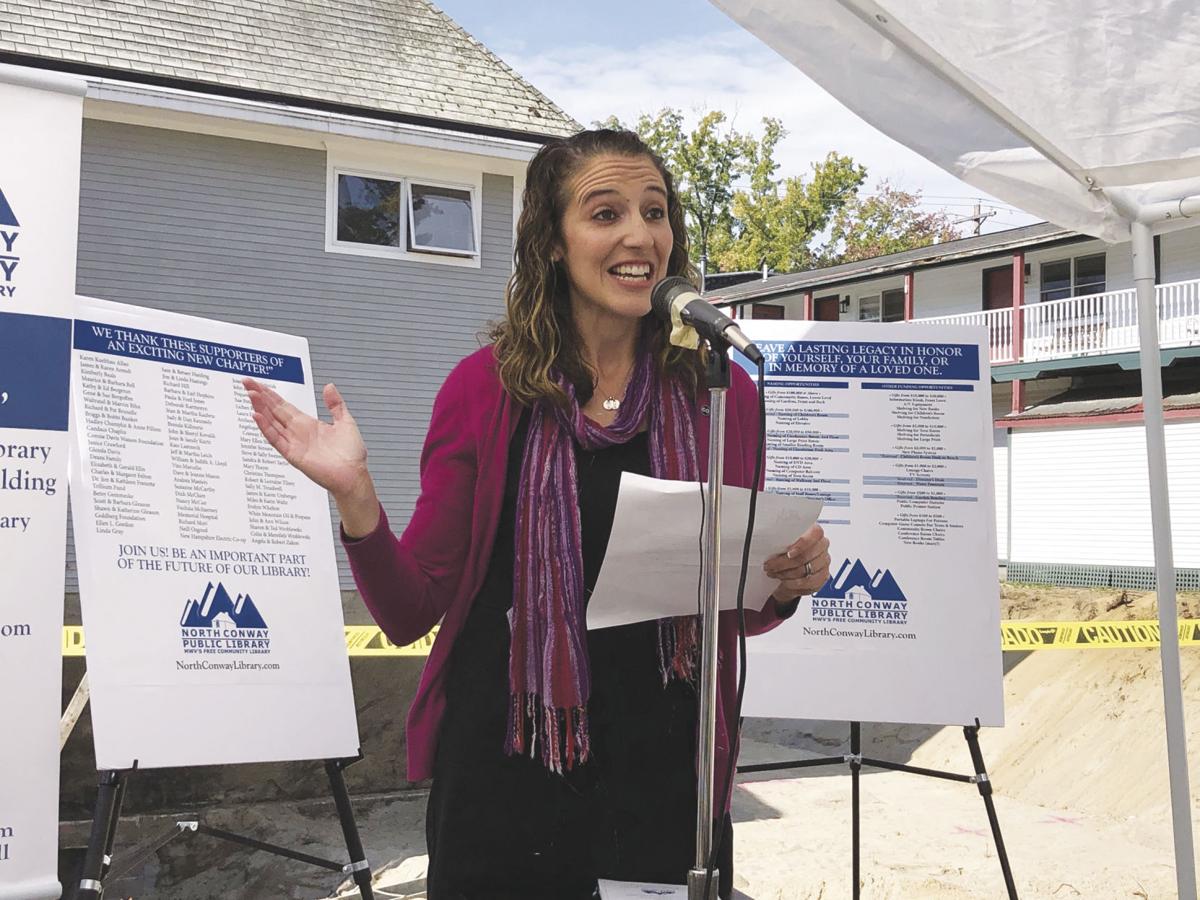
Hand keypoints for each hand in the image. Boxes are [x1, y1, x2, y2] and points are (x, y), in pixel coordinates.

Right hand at [242, 378, 379, 535]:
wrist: (354, 475)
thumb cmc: (351, 455)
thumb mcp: (345, 422)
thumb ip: (335, 404)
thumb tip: (329, 386)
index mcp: (308, 424)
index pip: (284, 406)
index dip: (271, 395)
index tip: (258, 384)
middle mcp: (298, 433)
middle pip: (274, 412)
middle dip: (260, 397)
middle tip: (246, 383)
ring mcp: (294, 443)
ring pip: (272, 423)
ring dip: (260, 409)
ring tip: (250, 395)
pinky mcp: (293, 455)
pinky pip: (276, 440)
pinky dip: (266, 428)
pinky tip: (257, 416)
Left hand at [763, 524, 830, 604]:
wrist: (790, 566)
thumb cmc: (786, 550)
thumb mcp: (783, 541)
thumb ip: (783, 539)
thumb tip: (772, 542)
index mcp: (815, 532)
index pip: (815, 534)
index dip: (801, 544)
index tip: (788, 553)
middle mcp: (822, 545)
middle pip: (806, 556)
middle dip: (784, 563)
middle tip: (770, 565)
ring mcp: (824, 561)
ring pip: (806, 570)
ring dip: (786, 573)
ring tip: (774, 573)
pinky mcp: (823, 576)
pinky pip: (809, 582)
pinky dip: (793, 583)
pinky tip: (784, 580)